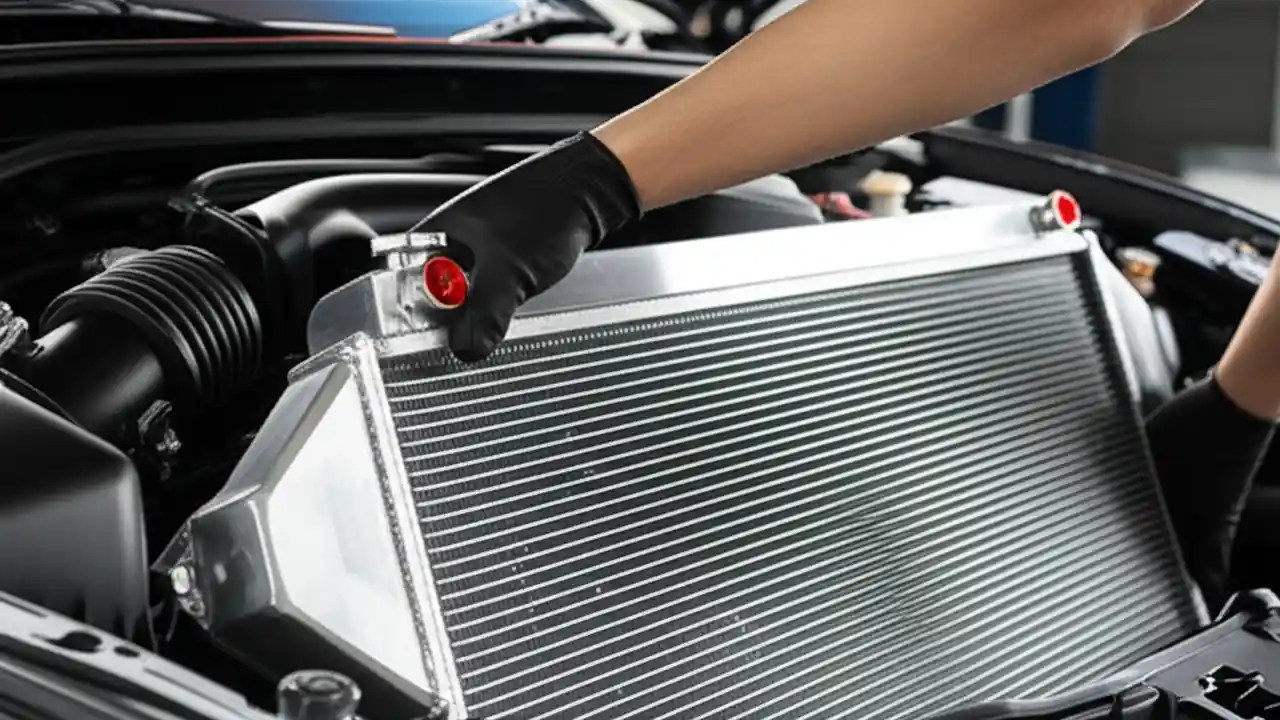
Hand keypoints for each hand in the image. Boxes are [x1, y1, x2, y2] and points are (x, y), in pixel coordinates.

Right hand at [410, 132, 640, 360]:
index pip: (399, 280)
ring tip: (480, 329)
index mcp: (435, 233)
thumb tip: (465, 350)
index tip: (419, 342)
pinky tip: (503, 312)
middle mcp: (450, 237)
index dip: (405, 314)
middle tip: (455, 342)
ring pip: (461, 291)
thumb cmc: (543, 212)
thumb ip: (484, 316)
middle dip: (442, 319)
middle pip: (429, 290)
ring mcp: (476, 244)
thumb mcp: (508, 274)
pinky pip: (485, 286)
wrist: (587, 190)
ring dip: (470, 312)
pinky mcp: (501, 253)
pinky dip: (491, 302)